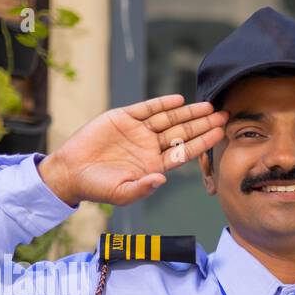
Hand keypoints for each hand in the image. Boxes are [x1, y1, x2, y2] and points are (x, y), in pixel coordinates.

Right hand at [37, 94, 227, 207]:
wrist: (70, 172)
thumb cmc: (98, 187)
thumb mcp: (123, 193)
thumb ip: (143, 187)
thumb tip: (162, 179)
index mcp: (154, 165)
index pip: (185, 151)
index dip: (202, 142)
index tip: (220, 134)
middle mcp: (150, 146)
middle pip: (182, 132)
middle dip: (203, 124)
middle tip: (224, 115)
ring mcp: (137, 131)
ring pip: (168, 119)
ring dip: (188, 112)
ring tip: (208, 106)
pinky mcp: (122, 117)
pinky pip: (146, 108)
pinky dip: (162, 104)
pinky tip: (179, 101)